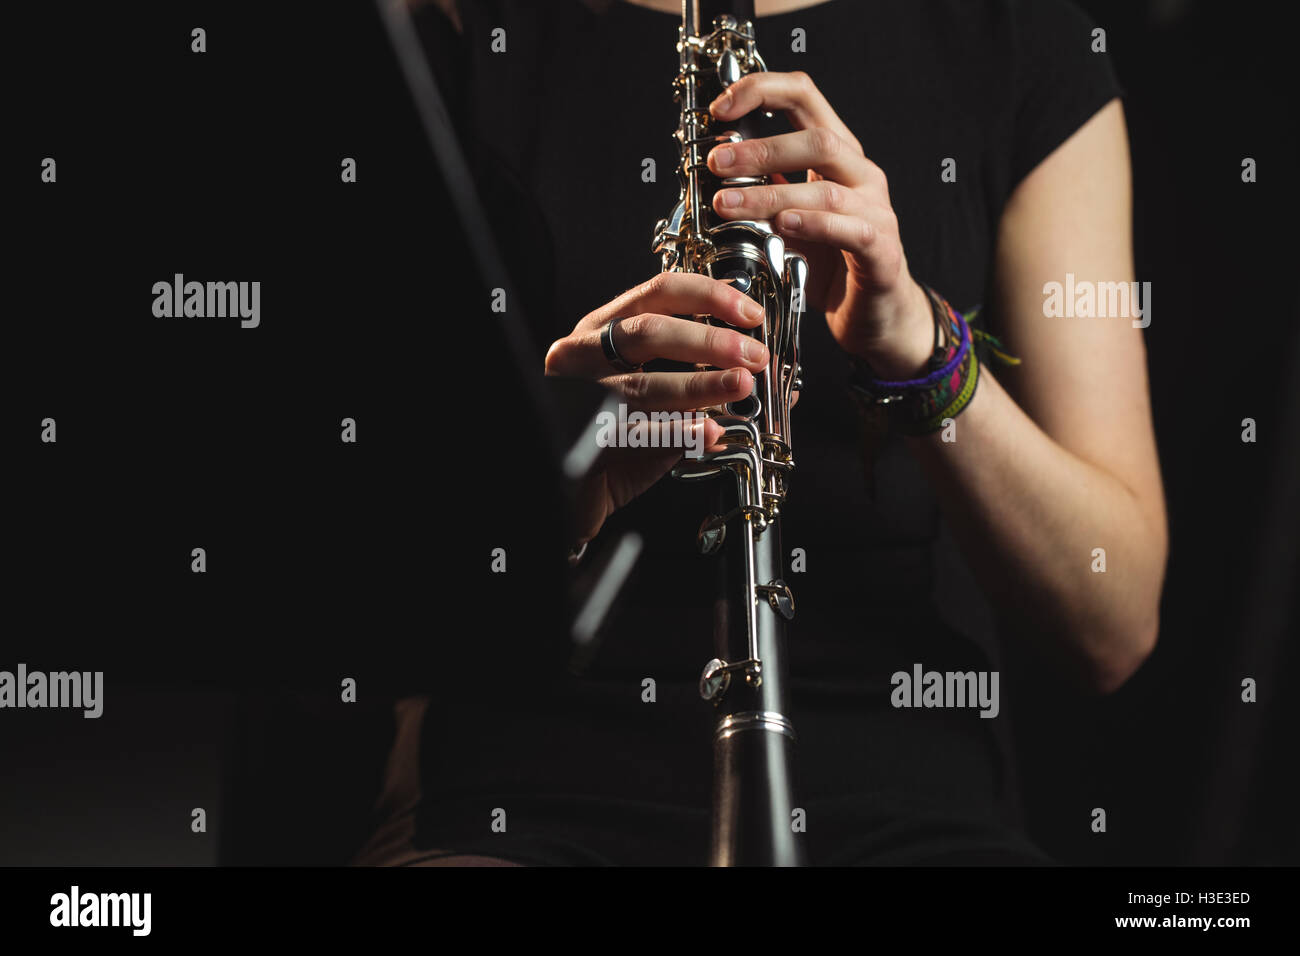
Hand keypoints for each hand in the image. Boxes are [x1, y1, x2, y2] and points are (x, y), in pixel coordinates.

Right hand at [544, 272, 770, 544]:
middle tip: (752, 356)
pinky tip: (711, 432)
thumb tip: (767, 371)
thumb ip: (699, 372)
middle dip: (708, 341)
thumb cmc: (617, 430)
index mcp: (605, 326)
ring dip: (700, 386)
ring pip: (643, 384)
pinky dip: (678, 431)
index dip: (709, 297)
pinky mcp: (587, 439)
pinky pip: (637, 433)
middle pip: (648, 333)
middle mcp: (586, 354)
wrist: (575, 489)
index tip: (750, 315)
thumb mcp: (655, 386)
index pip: (659, 292)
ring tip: (740, 387)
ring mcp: (582, 397)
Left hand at [707, 71, 934, 378]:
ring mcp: (876, 212)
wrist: (876, 315)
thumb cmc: (834, 262)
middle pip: (818, 139)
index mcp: (838, 156)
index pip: (804, 97)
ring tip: (727, 205)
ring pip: (826, 190)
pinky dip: (814, 225)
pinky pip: (852, 230)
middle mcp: (862, 176)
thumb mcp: (791, 216)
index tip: (719, 108)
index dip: (762, 90)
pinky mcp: (881, 251)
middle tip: (716, 164)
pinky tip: (782, 226)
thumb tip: (718, 160)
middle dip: (761, 147)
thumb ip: (767, 185)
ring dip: (770, 194)